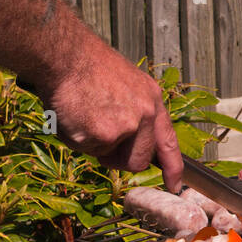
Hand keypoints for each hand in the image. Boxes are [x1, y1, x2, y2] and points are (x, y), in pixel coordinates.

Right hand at [38, 39, 183, 190]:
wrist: (66, 55)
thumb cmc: (88, 66)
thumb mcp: (126, 83)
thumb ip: (134, 112)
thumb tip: (129, 139)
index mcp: (152, 101)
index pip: (168, 142)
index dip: (173, 167)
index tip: (174, 185)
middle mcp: (145, 116)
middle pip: (137, 161)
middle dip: (119, 159)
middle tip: (99, 137)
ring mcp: (125, 127)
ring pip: (107, 157)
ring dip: (93, 144)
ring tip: (84, 115)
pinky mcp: (103, 135)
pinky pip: (86, 150)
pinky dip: (75, 138)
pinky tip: (73, 114)